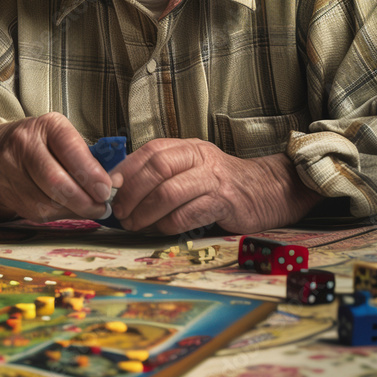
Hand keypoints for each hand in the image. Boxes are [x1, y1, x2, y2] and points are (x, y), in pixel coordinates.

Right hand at [0, 113, 113, 221]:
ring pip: (48, 202)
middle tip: (103, 207)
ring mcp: (12, 170)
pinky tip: (69, 209)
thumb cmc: (41, 145)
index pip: (71, 149)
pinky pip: (40, 212)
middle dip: (85, 200)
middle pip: (56, 181)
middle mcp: (25, 145)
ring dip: (75, 211)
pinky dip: (60, 214)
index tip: (107, 190)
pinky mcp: (9, 194)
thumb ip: (87, 157)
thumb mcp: (62, 138)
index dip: (91, 174)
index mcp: (47, 126)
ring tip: (90, 209)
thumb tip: (114, 183)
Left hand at [108, 138, 322, 233]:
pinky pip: (189, 214)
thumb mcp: (191, 167)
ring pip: (169, 192)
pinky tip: (160, 230)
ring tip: (133, 224)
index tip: (109, 188)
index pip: (149, 152)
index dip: (125, 170)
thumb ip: (162, 173)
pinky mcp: (225, 202)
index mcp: (186, 147)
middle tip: (119, 212)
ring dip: (145, 212)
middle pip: (156, 169)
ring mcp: (213, 179)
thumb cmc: (219, 182)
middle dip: (132, 193)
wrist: (268, 190)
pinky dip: (168, 224)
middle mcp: (199, 157)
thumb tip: (120, 188)